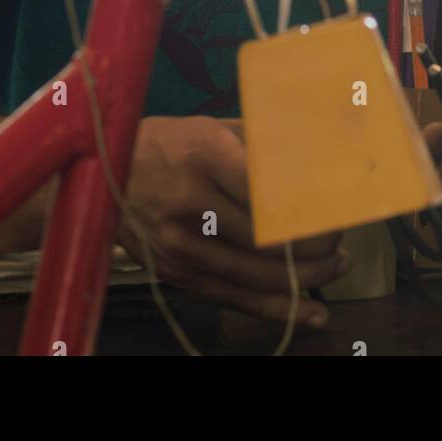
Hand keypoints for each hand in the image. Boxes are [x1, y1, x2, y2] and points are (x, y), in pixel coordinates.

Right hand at [116, 116, 348, 325]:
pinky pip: (234, 297)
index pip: (271, 194)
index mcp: (205, 153)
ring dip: (305, 279)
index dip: (310, 211)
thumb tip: (314, 158)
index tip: (336, 212)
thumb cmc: (164, 144)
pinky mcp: (176, 271)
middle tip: (340, 243)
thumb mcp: (210, 128)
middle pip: (268, 239)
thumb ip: (260, 145)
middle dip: (315, 248)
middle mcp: (192, 199)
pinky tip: (309, 312)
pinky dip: (276, 309)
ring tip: (334, 269)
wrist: (101, 173)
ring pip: (256, 275)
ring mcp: (181, 242)